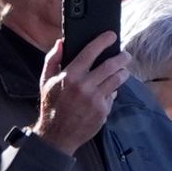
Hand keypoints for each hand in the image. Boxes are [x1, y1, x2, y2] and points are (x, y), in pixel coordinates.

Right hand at [35, 33, 131, 156]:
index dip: (103, 41)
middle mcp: (84, 86)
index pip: (91, 51)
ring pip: (117, 79)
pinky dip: (114, 90)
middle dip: (122, 57)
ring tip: (123, 70)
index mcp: (70, 76)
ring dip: (123, 72)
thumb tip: (61, 43)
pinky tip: (110, 90)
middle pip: (111, 65)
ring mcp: (95, 99)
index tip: (112, 35)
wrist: (57, 135)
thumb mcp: (46, 81)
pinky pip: (113, 95)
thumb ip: (53, 59)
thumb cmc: (51, 106)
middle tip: (125, 55)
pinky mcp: (103, 111)